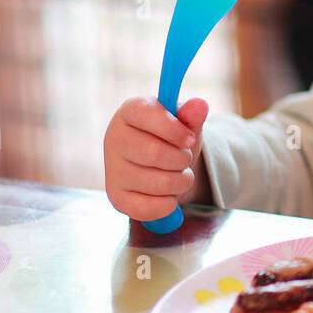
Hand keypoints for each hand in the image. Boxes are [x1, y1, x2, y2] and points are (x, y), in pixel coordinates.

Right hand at [103, 96, 209, 220]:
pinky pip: (148, 208)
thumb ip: (191, 115)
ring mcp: (112, 169)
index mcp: (130, 112)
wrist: (160, 165)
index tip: (190, 139)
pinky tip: (169, 194)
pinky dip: (169, 204)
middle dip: (182, 159)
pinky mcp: (116, 197)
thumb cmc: (171, 138)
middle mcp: (114, 139)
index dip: (173, 129)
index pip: (146, 115)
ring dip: (181, 182)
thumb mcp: (184, 123)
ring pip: (156, 183)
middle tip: (186, 159)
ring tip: (181, 175)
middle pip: (154, 153)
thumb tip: (200, 105)